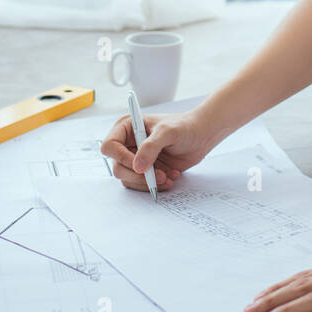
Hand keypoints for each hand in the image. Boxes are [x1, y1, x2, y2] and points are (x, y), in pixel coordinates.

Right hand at [100, 110, 217, 193]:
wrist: (201, 136)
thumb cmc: (184, 127)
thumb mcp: (167, 132)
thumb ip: (151, 147)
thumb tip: (137, 166)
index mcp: (126, 127)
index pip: (110, 146)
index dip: (121, 158)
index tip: (139, 164)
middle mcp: (127, 144)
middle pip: (118, 167)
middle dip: (138, 175)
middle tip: (158, 175)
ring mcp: (136, 159)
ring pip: (129, 179)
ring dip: (148, 183)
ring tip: (167, 177)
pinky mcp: (146, 170)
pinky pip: (141, 184)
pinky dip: (155, 185)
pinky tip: (170, 177)